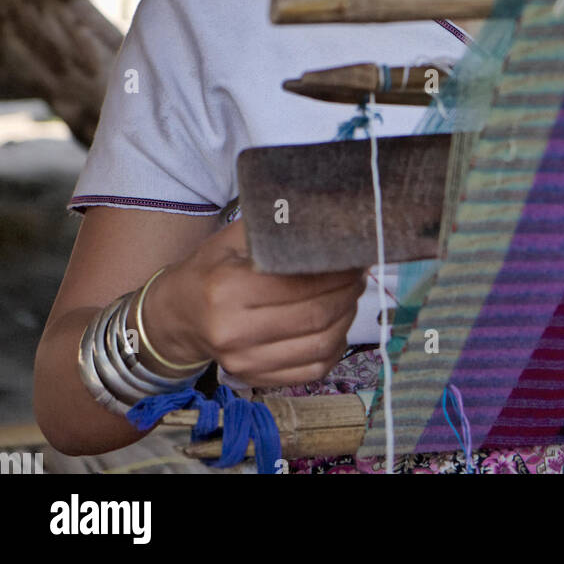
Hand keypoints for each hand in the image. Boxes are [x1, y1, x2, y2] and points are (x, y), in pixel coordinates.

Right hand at [141, 218, 366, 386]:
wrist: (175, 317)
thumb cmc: (208, 269)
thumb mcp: (231, 239)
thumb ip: (272, 227)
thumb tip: (322, 214)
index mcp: (228, 289)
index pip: (298, 284)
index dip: (335, 272)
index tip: (354, 257)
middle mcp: (235, 331)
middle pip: (314, 315)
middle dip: (346, 293)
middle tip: (358, 274)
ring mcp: (245, 361)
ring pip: (319, 345)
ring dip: (346, 319)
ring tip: (351, 296)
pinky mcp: (256, 378)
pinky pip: (312, 370)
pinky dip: (335, 347)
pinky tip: (338, 324)